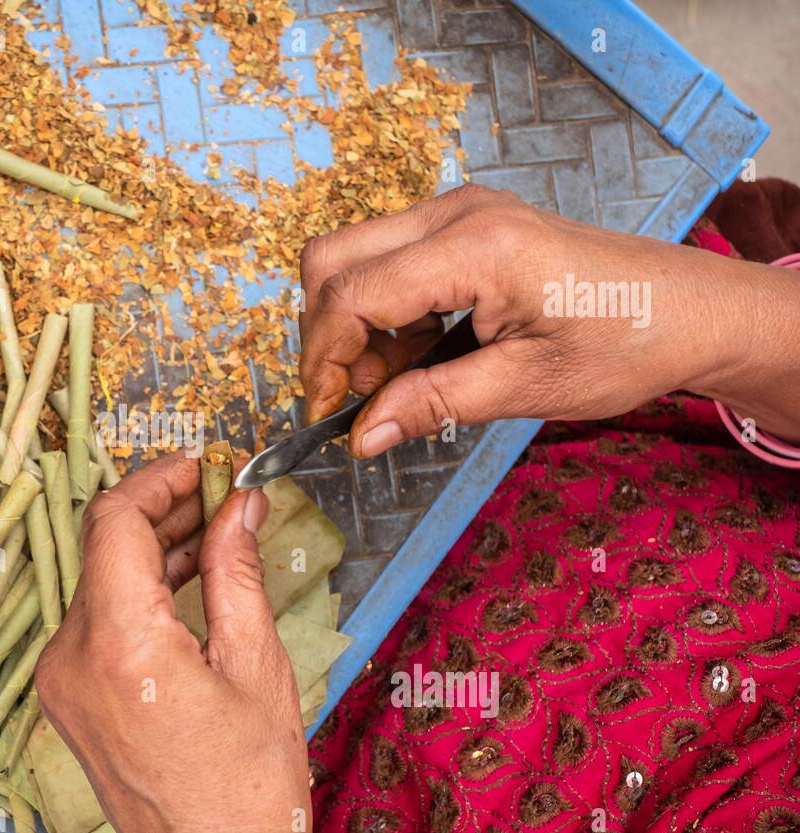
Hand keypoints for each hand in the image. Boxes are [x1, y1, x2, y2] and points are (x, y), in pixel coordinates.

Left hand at [35, 453, 312, 832]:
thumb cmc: (247, 789)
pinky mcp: (69, 701)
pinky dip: (138, 593)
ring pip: (99, 582)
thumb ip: (237, 570)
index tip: (200, 468)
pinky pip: (97, 622)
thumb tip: (240, 506)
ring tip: (215, 535)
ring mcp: (62, 682)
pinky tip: (186, 583)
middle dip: (162, 512)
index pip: (114, 521)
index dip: (158, 481)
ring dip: (151, 551)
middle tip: (220, 497)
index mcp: (119, 643)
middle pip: (103, 547)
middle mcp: (72, 657)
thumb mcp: (256, 664)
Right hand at [299, 184, 799, 452]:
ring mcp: (461, 211)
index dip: (324, 360)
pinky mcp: (468, 224)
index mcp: (475, 248)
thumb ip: (433, 404)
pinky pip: (390, 259)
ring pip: (355, 257)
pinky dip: (384, 312)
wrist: (691, 311)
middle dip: (326, 335)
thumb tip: (361, 437)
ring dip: (354, 325)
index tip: (328, 415)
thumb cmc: (624, 345)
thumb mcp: (525, 387)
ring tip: (398, 382)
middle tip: (356, 397)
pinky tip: (419, 355)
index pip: (351, 293)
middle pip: (333, 259)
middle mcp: (457, 212)